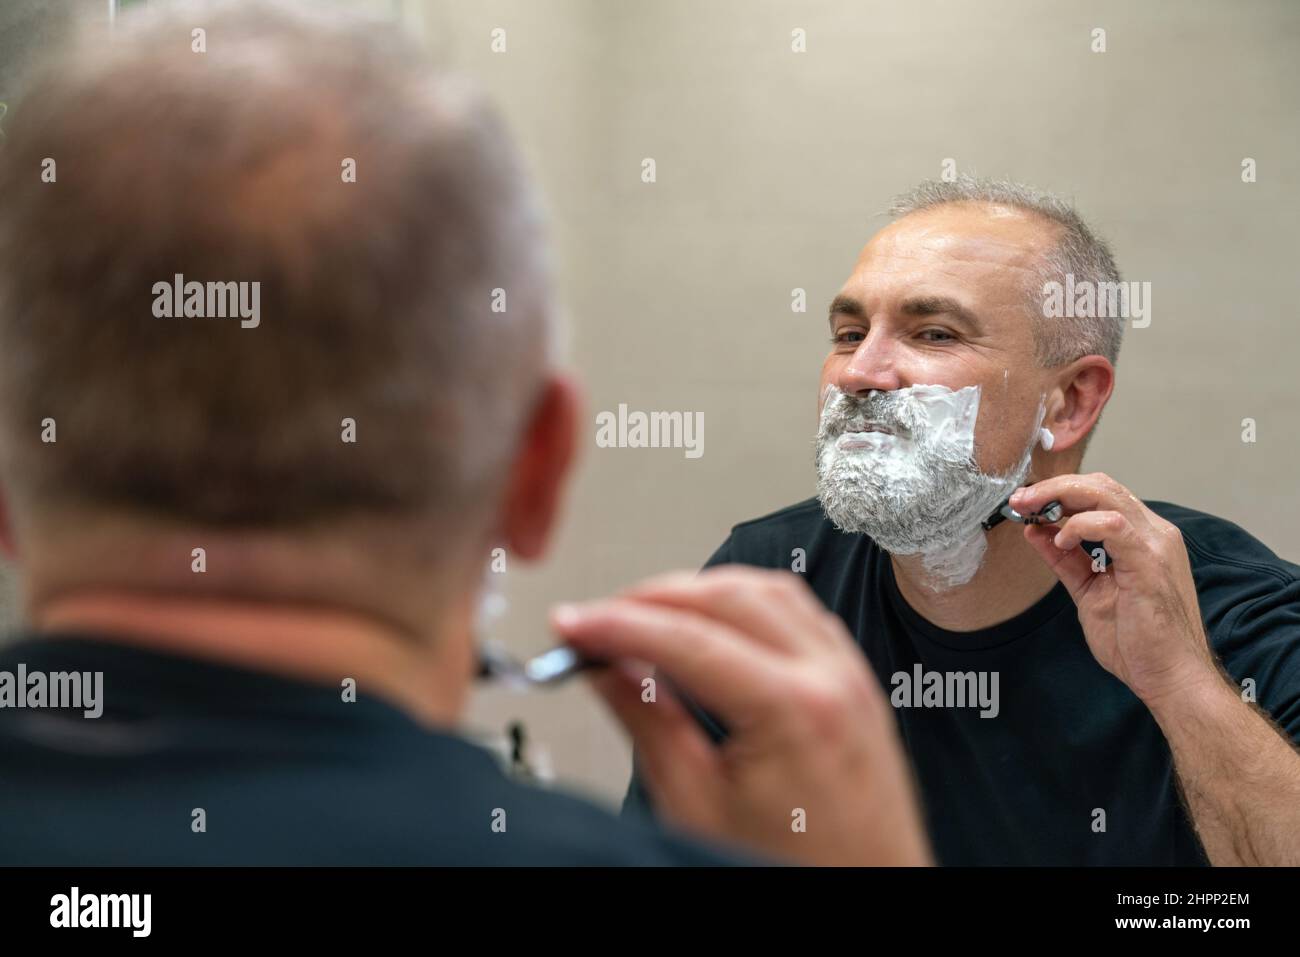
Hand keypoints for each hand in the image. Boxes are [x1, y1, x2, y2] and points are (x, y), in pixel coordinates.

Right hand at [550, 566, 931, 865]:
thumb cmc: (795, 869)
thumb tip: (606, 669)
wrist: (866, 896)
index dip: (618, 624)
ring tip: (645, 615)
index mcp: (795, 710)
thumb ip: (649, 723)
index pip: (688, 639)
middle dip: (653, 597)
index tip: (573, 625)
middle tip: (598, 618)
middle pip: (729, 596)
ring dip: (700, 590)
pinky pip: (799, 612)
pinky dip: (746, 603)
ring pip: (768, 590)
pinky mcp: (857, 682)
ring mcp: (852, 675)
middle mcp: (833, 679)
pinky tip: (712, 622)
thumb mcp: (698, 806)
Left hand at [1011, 473, 1219, 704]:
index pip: (1101, 495)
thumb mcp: (1089, 591)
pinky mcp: (1150, 562)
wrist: (1170, 677)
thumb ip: (1066, 560)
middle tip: (1020, 501)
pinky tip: (1061, 540)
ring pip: (1106, 494)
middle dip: (1054, 487)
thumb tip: (1036, 532)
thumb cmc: (1137, 642)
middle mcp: (1154, 534)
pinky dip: (1080, 526)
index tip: (1025, 503)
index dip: (1060, 492)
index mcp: (1143, 538)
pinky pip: (1112, 525)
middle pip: (1101, 486)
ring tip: (1032, 511)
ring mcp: (1155, 545)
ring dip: (1060, 497)